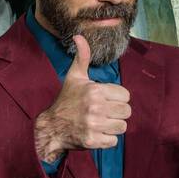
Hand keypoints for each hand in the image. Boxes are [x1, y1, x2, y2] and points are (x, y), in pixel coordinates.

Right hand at [34, 32, 130, 162]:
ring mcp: (94, 125)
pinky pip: (113, 141)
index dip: (118, 98)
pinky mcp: (92, 141)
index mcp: (95, 90)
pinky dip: (108, 139)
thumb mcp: (74, 77)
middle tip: (106, 113)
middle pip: (126, 112)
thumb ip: (82, 57)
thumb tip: (79, 36)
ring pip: (122, 127)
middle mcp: (95, 107)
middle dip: (118, 113)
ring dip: (114, 127)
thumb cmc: (66, 100)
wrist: (52, 127)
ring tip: (102, 123)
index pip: (125, 95)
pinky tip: (98, 133)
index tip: (107, 100)